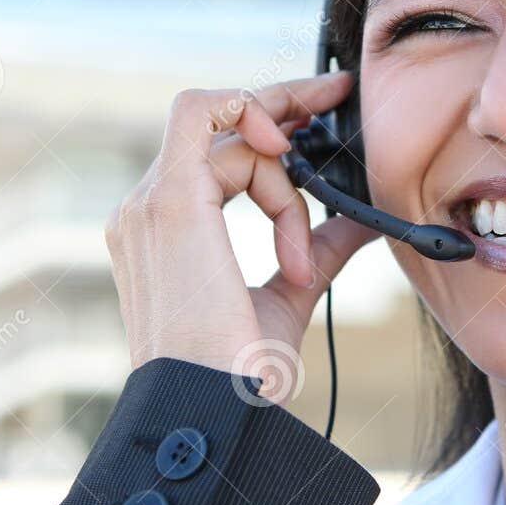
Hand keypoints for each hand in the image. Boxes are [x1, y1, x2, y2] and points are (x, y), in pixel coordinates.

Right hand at [105, 70, 380, 399]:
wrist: (210, 413)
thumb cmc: (237, 375)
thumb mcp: (287, 296)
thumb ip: (317, 248)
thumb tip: (360, 220)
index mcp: (163, 233)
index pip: (213, 150)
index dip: (267, 120)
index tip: (322, 111)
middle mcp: (144, 211)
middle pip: (216, 123)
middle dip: (281, 102)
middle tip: (338, 92)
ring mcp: (148, 204)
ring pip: (227, 132)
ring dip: (283, 179)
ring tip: (296, 256)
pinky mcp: (169, 201)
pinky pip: (206, 115)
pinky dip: (256, 124)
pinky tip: (289, 163)